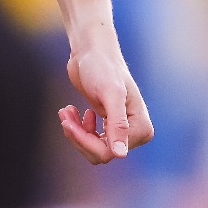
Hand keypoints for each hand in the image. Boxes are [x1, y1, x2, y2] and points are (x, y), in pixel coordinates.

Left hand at [58, 43, 152, 164]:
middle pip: (100, 154)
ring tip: (66, 112)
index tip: (68, 122)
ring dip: (75, 132)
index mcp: (142, 128)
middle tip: (65, 117)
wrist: (91, 52)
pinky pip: (89, 141)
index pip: (110, 152)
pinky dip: (76, 128)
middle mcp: (134, 133)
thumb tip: (121, 155)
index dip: (86, 141)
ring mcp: (120, 130)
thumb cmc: (102, 68)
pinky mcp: (106, 126)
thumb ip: (117, 124)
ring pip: (93, 150)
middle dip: (79, 137)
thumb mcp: (111, 94)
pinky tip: (71, 110)